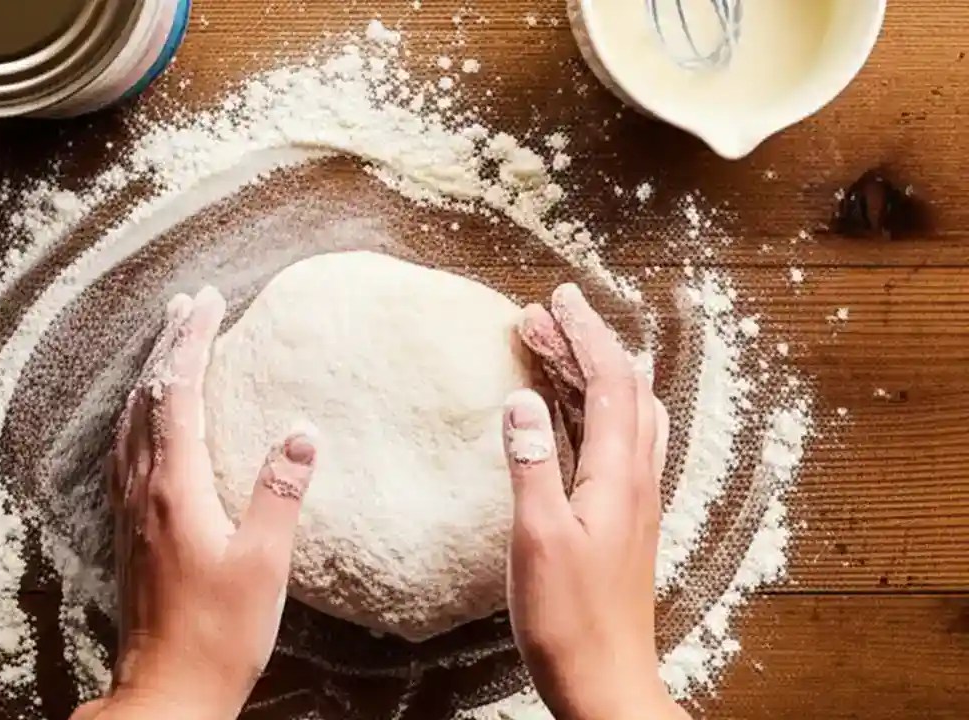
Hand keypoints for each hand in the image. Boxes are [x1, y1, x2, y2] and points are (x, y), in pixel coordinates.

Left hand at [73, 287, 316, 719]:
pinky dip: (141, 415)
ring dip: (151, 374)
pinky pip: (128, 450)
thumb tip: (302, 431)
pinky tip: (148, 420)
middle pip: (148, 397)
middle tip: (189, 303)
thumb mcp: (264, 564)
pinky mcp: (130, 531)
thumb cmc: (220, 634)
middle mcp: (143, 490)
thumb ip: (280, 493)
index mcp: (175, 488)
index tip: (210, 300)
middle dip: (169, 344)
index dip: (193, 342)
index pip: (180, 394)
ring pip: (132, 421)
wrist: (166, 692)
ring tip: (168, 343)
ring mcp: (131, 510)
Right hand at [504, 284, 684, 719]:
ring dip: (589, 373)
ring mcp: (633, 500)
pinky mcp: (622, 520)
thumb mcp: (538, 538)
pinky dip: (591, 409)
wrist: (607, 683)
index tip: (557, 297)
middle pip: (621, 389)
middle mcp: (636, 480)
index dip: (584, 333)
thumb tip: (520, 399)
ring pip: (623, 413)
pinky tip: (566, 415)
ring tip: (549, 349)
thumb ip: (531, 464)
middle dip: (584, 343)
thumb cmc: (570, 620)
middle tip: (542, 314)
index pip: (609, 382)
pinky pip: (614, 442)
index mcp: (619, 476)